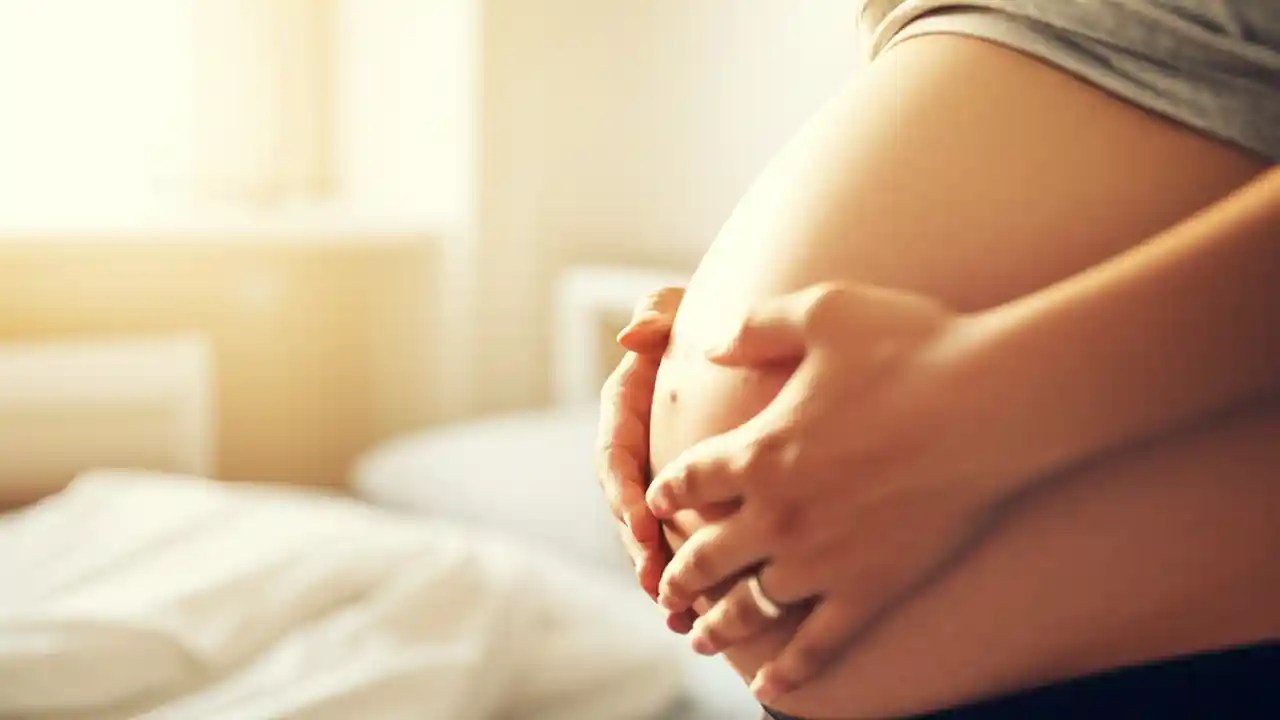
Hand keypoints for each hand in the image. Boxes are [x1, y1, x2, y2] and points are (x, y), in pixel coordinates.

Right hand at [596, 286, 695, 630]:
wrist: (760, 344)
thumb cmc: (718, 321)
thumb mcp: (687, 308)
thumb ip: (660, 313)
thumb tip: (632, 337)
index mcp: (626, 406)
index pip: (614, 454)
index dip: (625, 493)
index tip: (641, 526)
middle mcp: (636, 446)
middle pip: (627, 509)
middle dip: (640, 551)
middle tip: (660, 584)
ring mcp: (659, 474)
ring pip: (650, 535)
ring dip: (660, 576)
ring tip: (677, 613)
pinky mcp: (685, 497)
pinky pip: (679, 541)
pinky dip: (685, 577)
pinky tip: (696, 617)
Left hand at [646, 282, 1018, 701]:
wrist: (997, 400)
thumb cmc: (914, 344)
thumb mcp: (821, 310)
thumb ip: (755, 326)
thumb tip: (706, 344)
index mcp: (758, 450)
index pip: (687, 483)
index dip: (664, 495)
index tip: (658, 506)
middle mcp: (778, 513)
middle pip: (706, 557)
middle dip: (680, 575)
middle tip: (666, 592)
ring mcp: (824, 559)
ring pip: (750, 608)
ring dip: (717, 626)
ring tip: (700, 638)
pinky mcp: (873, 588)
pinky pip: (819, 643)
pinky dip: (789, 672)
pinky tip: (768, 690)